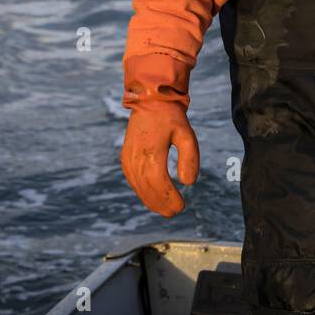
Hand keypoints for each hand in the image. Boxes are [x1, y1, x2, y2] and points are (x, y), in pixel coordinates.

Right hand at [120, 102, 199, 216]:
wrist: (150, 102)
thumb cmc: (171, 118)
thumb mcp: (186, 134)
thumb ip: (189, 159)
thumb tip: (188, 183)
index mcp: (151, 151)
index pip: (158, 182)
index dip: (169, 198)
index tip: (181, 206)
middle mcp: (136, 157)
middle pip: (147, 188)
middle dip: (161, 204)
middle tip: (175, 212)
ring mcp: (128, 158)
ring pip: (138, 187)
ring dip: (151, 201)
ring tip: (165, 210)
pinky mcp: (125, 158)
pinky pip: (133, 181)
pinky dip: (142, 192)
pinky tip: (152, 199)